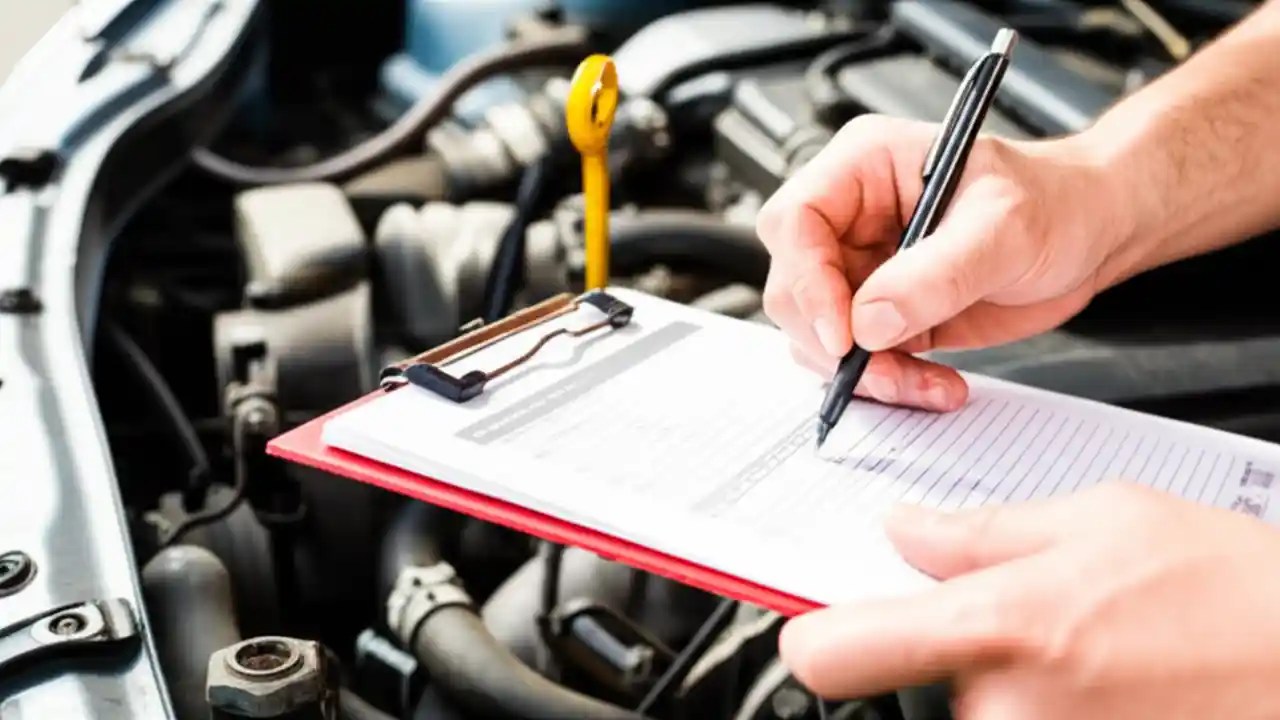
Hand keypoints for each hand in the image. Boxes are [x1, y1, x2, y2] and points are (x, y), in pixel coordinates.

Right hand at [755, 115, 1141, 411]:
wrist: (1090, 236)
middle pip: (794, 286)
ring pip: (817, 333)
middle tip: (883, 366)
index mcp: (864, 167)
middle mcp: (850, 217)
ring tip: (922, 382)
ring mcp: (861, 269)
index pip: (795, 221)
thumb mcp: (1004, 227)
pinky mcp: (881, 313)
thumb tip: (869, 321)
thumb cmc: (1055, 203)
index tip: (843, 333)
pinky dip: (888, 383)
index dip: (807, 280)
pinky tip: (934, 384)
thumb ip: (936, 274)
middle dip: (831, 339)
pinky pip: (857, 359)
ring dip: (863, 371)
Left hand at [779, 483, 1279, 718]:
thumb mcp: (1102, 519)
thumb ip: (981, 533)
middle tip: (1038, 618)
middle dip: (959, 649)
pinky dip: (1051, 707)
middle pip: (916, 683)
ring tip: (1092, 649)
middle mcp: (1006, 715)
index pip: (830, 656)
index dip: (817, 636)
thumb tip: (902, 532)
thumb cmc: (1237, 595)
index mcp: (999, 629)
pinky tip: (1110, 682)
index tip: (826, 622)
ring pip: (976, 712)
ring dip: (1014, 683)